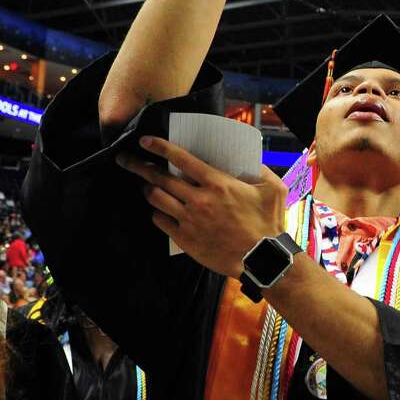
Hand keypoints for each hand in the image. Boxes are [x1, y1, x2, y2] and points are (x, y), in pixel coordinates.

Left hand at [117, 137, 287, 277]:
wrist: (263, 259)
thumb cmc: (270, 223)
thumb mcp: (273, 189)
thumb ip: (261, 170)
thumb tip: (251, 160)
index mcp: (218, 183)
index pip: (182, 159)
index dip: (160, 147)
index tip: (145, 141)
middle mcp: (199, 199)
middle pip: (160, 178)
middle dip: (139, 166)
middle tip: (126, 160)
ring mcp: (190, 220)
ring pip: (156, 199)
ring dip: (148, 189)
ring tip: (146, 186)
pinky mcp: (186, 239)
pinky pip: (161, 221)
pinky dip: (157, 213)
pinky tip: (160, 210)